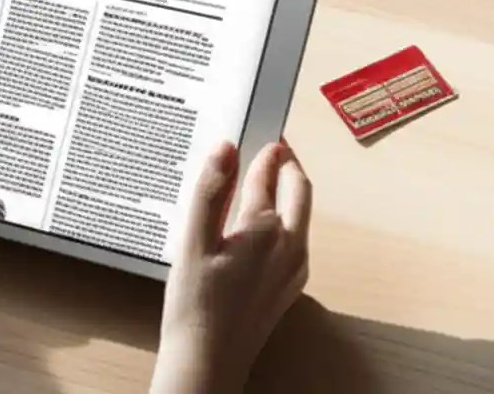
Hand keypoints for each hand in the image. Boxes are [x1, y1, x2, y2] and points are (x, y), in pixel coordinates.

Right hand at [151, 141, 311, 393]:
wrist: (207, 362)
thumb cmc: (195, 306)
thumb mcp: (193, 241)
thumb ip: (211, 190)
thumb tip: (226, 147)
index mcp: (265, 229)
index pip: (270, 174)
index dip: (265, 149)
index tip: (260, 132)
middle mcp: (289, 245)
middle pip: (299, 189)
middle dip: (288, 163)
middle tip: (273, 145)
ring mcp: (294, 267)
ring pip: (300, 214)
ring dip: (288, 190)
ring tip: (265, 177)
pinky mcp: (290, 285)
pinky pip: (294, 238)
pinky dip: (284, 217)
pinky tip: (260, 223)